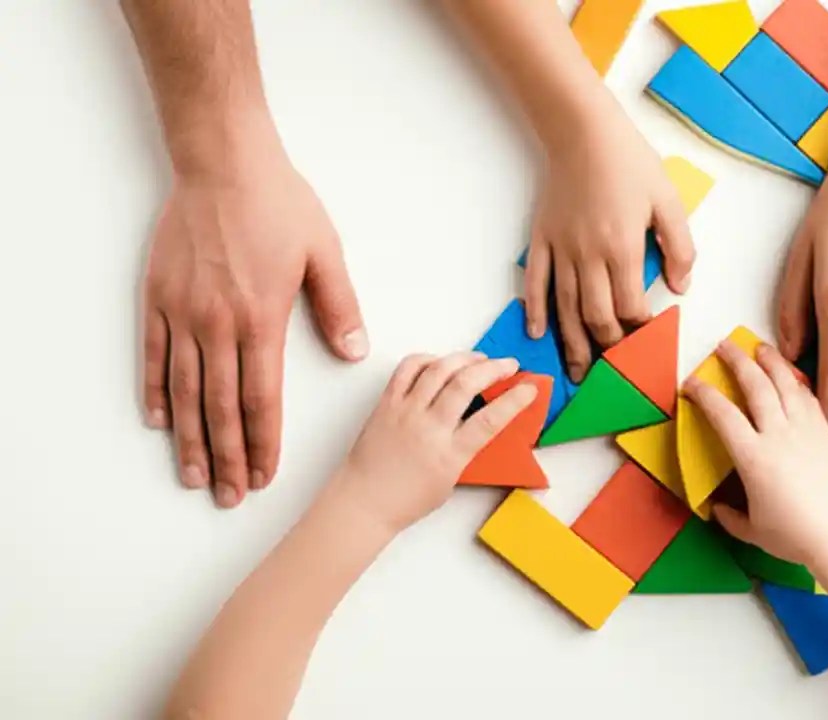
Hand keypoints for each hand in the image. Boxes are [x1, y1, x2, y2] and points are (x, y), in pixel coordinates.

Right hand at [143, 148, 366, 507]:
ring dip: (191, 439)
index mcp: (262, 320)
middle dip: (229, 457)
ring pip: (185, 391)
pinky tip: (160, 421)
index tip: (265, 474)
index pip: (262, 399)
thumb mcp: (324, 254)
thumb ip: (339, 307)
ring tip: (196, 475)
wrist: (222, 162)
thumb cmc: (277, 203)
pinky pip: (153, 355)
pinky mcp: (158, 297)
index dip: (263, 442)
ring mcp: (183, 313)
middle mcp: (218, 326)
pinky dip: (156, 391)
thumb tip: (355, 353)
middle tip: (231, 494)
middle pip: (221, 407)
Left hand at [334, 352, 535, 533]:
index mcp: (449, 455)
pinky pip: (409, 369)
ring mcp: (405, 412)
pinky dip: (429, 359)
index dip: (514, 400)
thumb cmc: (407, 498)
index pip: (490, 420)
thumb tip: (484, 419)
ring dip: (465, 357)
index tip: (529, 387)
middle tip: (508, 365)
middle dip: (494, 368)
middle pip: (465, 384)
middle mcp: (428, 428)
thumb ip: (467, 448)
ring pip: (439, 369)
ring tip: (480, 359)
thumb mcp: (452, 480)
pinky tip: (441, 363)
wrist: (363, 501)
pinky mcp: (387, 403)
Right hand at [523, 112, 694, 381]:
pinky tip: (539, 333)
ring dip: (572, 344)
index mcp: (623, 247)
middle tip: (614, 368)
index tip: (647, 341)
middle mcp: (589, 255)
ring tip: (577, 373)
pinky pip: (536, 283)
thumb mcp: (668, 200)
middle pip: (595, 316)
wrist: (582, 131)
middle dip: (607, 347)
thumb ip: (680, 247)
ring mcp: (562, 249)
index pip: (630, 306)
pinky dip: (536, 310)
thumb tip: (681, 288)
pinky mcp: (542, 239)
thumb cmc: (629, 162)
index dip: (640, 330)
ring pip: (565, 308)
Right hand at [684, 341, 827, 567]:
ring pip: (786, 384)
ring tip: (759, 348)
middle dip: (736, 361)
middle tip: (724, 346)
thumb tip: (718, 509)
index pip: (722, 414)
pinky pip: (809, 399)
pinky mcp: (826, 435)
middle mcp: (779, 435)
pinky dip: (797, 383)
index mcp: (753, 457)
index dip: (703, 394)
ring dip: (770, 361)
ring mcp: (806, 431)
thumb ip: (731, 517)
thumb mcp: (753, 531)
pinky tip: (791, 377)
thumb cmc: (796, 537)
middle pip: (755, 385)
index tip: (691, 384)